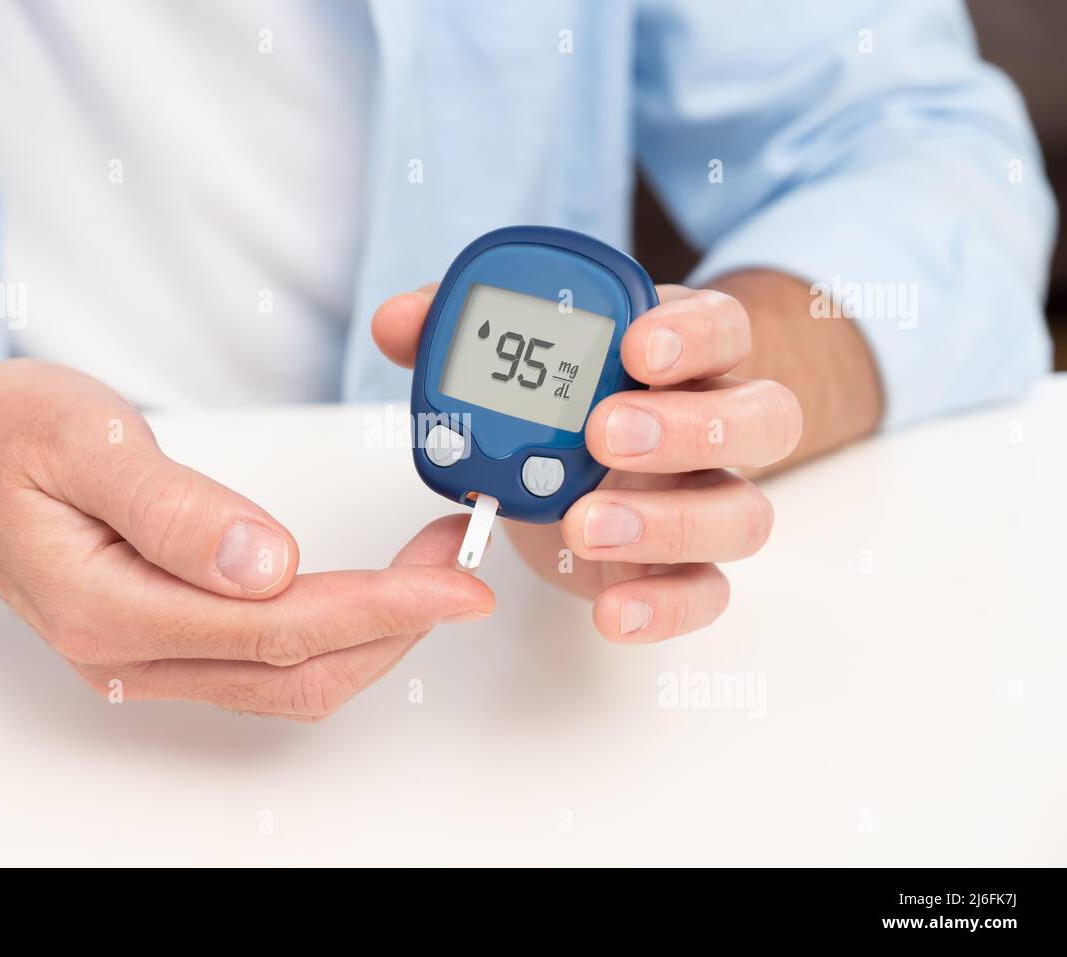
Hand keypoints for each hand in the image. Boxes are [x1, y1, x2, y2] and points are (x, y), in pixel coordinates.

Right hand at [0, 360, 492, 717]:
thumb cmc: (3, 439)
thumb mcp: (81, 441)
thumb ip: (173, 507)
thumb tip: (266, 562)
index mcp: (110, 607)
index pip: (276, 627)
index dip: (378, 607)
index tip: (454, 582)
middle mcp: (130, 654)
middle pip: (297, 672)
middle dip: (396, 624)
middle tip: (458, 564)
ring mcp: (145, 658)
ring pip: (288, 679)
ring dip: (372, 634)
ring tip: (428, 571)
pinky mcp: (162, 642)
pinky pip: (266, 662)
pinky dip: (332, 633)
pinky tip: (367, 592)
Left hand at [372, 283, 800, 642]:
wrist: (573, 466)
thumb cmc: (553, 400)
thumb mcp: (506, 358)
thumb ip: (453, 331)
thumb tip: (395, 320)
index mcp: (679, 354)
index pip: (725, 327)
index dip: (694, 335)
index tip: (637, 347)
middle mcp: (713, 423)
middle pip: (760, 417)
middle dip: (687, 426)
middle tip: (602, 435)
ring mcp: (706, 499)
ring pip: (744, 512)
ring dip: (670, 521)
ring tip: (585, 525)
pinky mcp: (684, 567)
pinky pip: (708, 592)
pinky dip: (666, 607)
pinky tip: (613, 612)